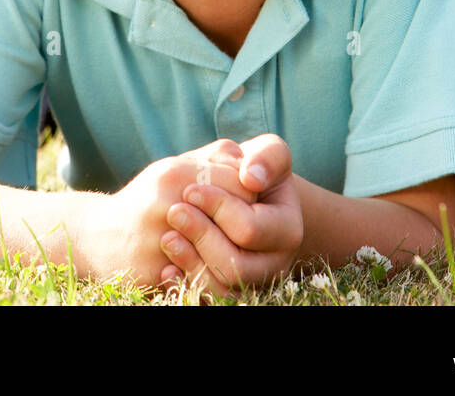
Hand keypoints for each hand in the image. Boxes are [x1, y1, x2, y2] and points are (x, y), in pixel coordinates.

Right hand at [80, 139, 256, 289]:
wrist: (97, 236)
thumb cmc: (148, 198)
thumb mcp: (175, 166)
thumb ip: (213, 157)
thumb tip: (247, 159)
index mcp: (176, 173)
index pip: (241, 183)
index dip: (250, 194)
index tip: (247, 200)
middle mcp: (167, 205)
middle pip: (235, 217)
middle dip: (243, 223)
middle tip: (240, 226)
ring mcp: (161, 242)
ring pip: (221, 252)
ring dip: (229, 250)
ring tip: (226, 246)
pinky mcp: (156, 273)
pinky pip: (200, 277)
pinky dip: (209, 273)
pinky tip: (208, 266)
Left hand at [159, 134, 303, 296]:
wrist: (244, 198)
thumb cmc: (256, 172)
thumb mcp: (269, 153)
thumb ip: (267, 158)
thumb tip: (251, 178)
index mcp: (288, 231)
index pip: (250, 229)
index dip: (218, 209)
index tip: (191, 189)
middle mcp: (274, 265)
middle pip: (236, 266)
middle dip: (201, 237)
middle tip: (174, 212)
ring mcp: (252, 284)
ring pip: (221, 289)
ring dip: (190, 264)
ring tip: (167, 237)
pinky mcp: (229, 293)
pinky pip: (207, 300)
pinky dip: (184, 286)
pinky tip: (166, 267)